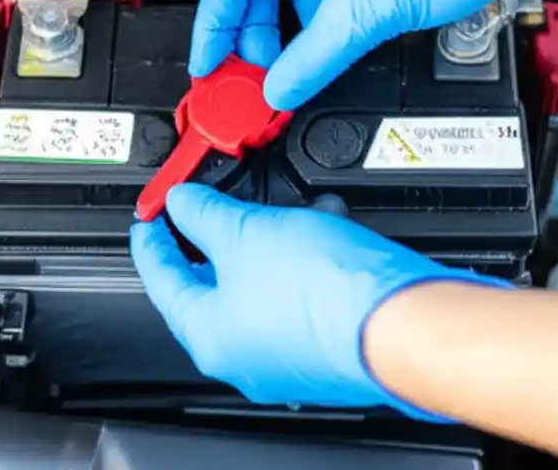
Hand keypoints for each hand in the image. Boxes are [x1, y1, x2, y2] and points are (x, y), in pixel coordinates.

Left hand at [129, 183, 511, 418]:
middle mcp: (246, 356)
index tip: (151, 214)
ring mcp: (290, 354)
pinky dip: (308, 255)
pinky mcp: (330, 343)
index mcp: (211, 337)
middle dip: (220, 233)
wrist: (406, 321)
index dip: (153, 238)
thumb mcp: (250, 230)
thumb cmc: (330, 292)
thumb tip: (184, 201)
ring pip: (266, 283)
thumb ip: (206, 212)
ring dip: (272, 238)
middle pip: (214, 284)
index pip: (162, 281)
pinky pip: (304, 290)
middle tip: (210, 203)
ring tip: (284, 206)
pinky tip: (327, 225)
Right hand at [191, 0, 557, 109]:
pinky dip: (330, 25)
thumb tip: (280, 88)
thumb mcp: (371, 9)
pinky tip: (338, 51)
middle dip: (257, 39)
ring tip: (301, 73)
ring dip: (297, 36)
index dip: (216, 28)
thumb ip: (315, 56)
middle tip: (258, 83)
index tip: (210, 68)